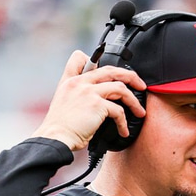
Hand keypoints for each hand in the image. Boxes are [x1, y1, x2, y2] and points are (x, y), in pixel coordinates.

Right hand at [31, 50, 146, 150]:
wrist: (55, 138)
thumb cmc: (59, 128)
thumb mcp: (63, 103)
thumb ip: (76, 95)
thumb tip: (98, 99)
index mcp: (70, 81)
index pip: (79, 57)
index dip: (95, 59)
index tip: (108, 70)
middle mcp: (79, 82)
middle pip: (111, 70)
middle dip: (130, 77)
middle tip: (140, 86)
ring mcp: (88, 92)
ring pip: (120, 88)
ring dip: (134, 101)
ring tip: (139, 111)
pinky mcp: (97, 105)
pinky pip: (118, 111)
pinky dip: (123, 122)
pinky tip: (123, 131)